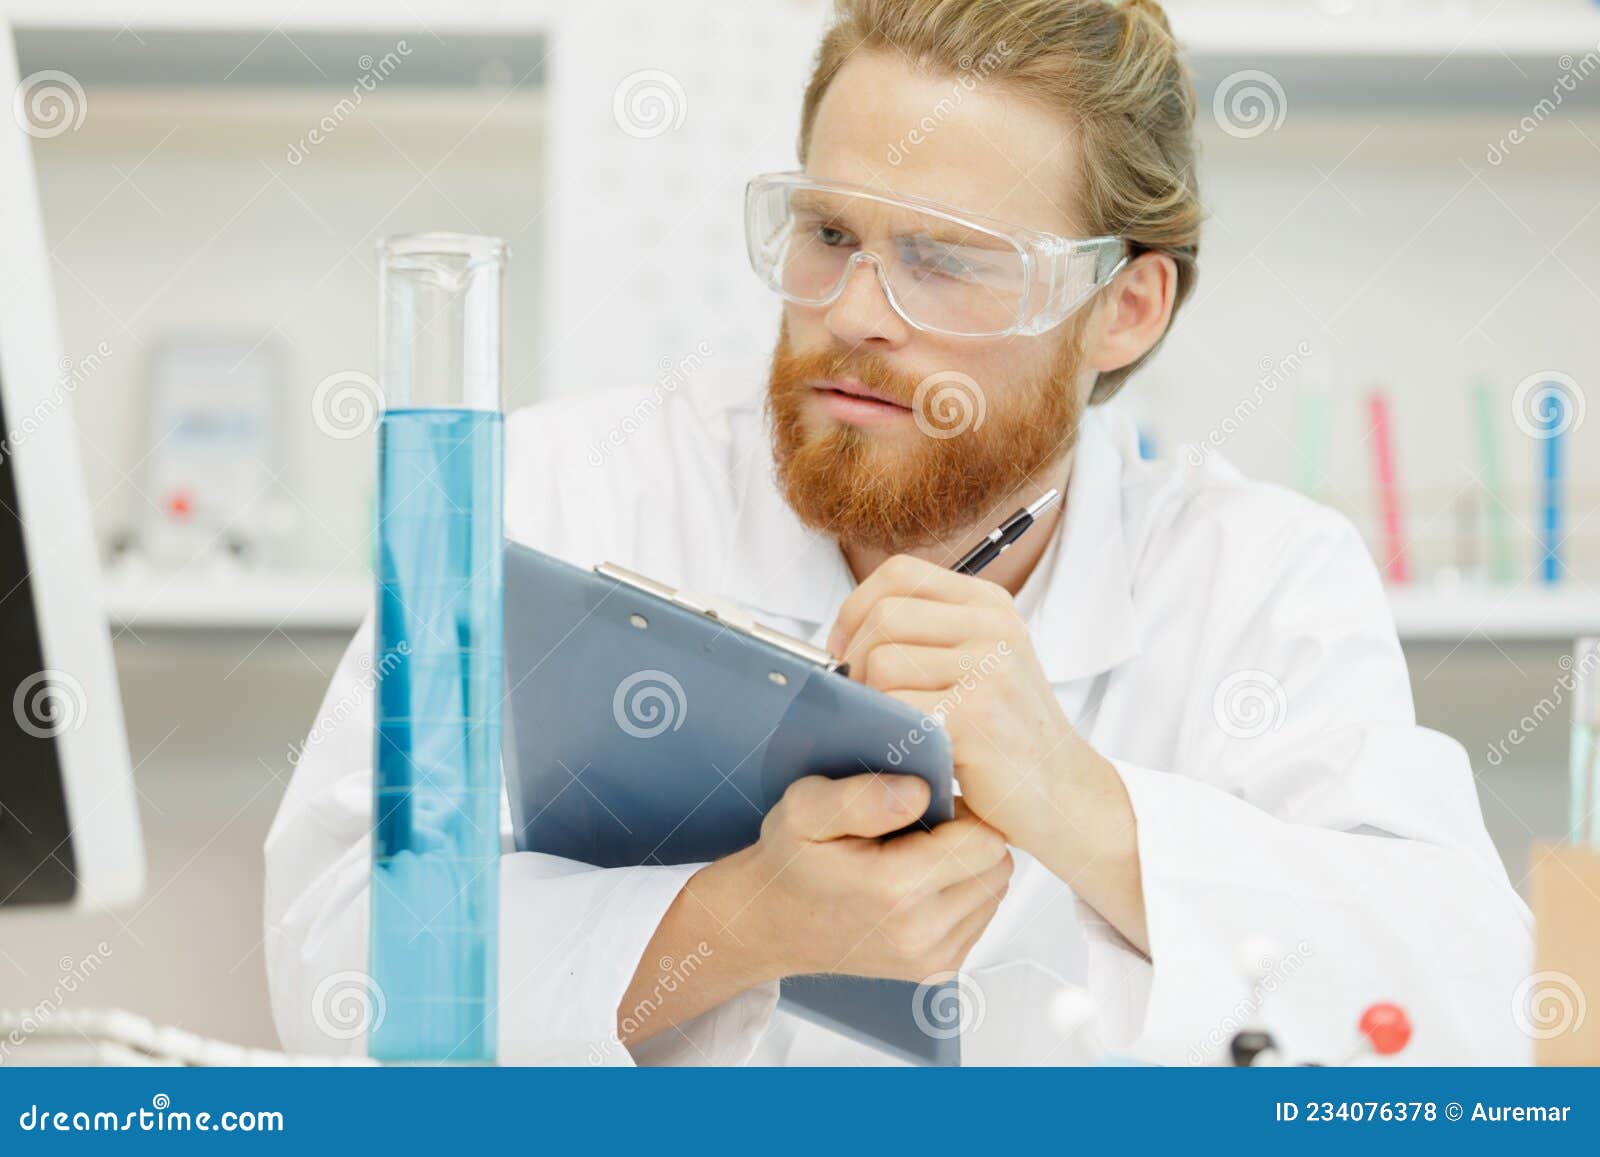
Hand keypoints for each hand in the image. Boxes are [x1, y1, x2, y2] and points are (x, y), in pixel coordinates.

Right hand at [721, 773, 1011, 982]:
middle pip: (997, 867)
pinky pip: (980, 916)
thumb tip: (921, 793)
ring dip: (966, 868)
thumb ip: (863, 795)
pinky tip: (918, 885)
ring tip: (914, 859)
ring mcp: (932, 959)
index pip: (986, 840)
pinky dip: (960, 894)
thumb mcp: (805, 808)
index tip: (927, 809)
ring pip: (993, 891)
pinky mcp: (938, 970)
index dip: (962, 813)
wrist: (770, 924)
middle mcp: (921, 934)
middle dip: (968, 840)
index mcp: (895, 890)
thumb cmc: (789, 861)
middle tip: (919, 832)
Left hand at [827, 554, 1096, 851]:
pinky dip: (883, 730)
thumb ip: (923, 637)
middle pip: (884, 616)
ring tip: (887, 726)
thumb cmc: (1005, 735)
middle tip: (859, 700)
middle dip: (853, 659)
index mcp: (989, 604)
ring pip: (881, 663)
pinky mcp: (977, 716)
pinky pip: (895, 707)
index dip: (856, 608)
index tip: (845, 650)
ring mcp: (989, 668)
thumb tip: (838, 639)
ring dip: (867, 700)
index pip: (899, 574)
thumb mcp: (978, 664)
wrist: (1064, 793)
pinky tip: (901, 749)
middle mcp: (994, 626)